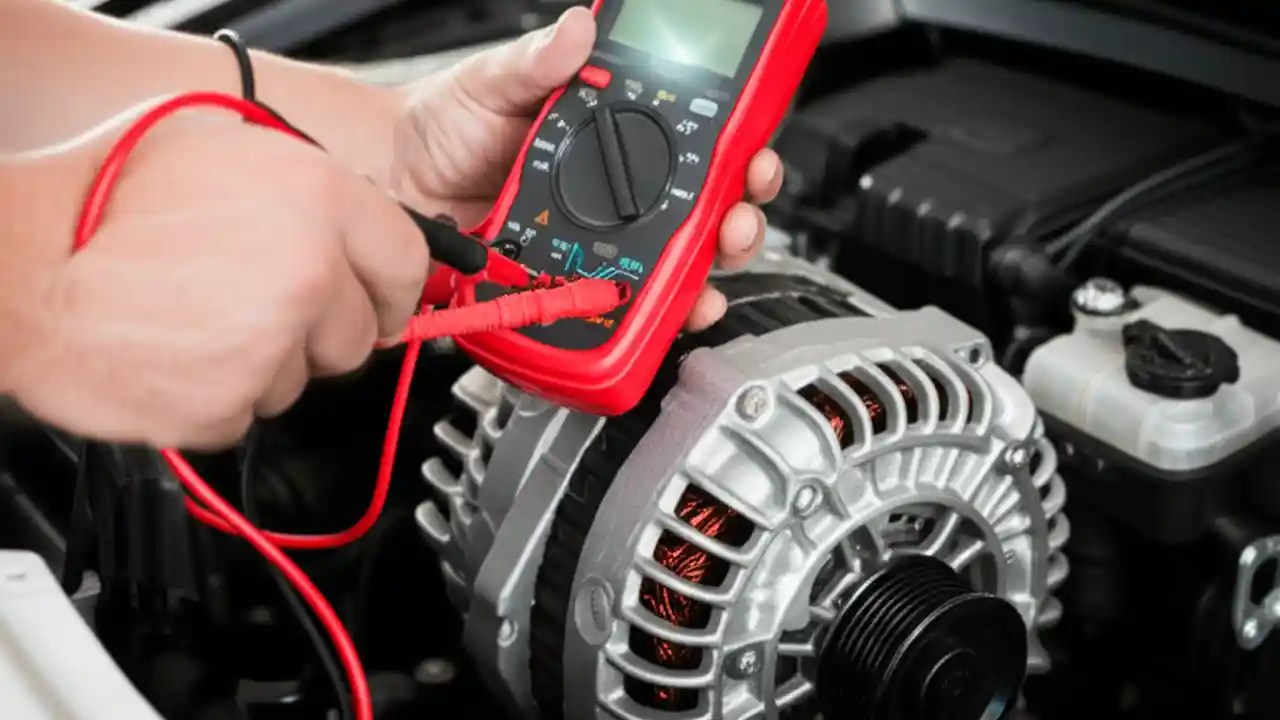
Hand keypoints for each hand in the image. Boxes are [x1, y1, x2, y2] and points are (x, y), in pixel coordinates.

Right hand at [9, 113, 426, 449]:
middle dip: (319, 328)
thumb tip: (355, 228)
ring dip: (264, 361)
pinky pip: (249, 410)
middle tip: (255, 303)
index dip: (388, 287)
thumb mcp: (223, 150)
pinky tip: (179, 353)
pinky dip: (219, 393)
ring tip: (198, 318)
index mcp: (317, 198)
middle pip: (358, 332)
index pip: (408, 263)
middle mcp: (307, 271)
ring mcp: (271, 344)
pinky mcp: (229, 403)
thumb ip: (306, 190)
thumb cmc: (105, 201)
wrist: (25, 265)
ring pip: (302, 376)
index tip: (376, 299)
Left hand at [389, 7, 783, 330]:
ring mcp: (598, 241)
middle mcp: (615, 191)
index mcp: (613, 135)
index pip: (696, 142)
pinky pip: (624, 304)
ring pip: (676, 263)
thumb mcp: (492, 81)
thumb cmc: (445, 126)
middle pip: (701, 210)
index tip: (753, 155)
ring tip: (711, 266)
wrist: (393, 183)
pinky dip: (656, 314)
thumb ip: (538, 61)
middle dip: (736, 218)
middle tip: (736, 218)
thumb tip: (578, 31)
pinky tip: (672, 309)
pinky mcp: (572, 283)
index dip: (737, 150)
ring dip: (708, 270)